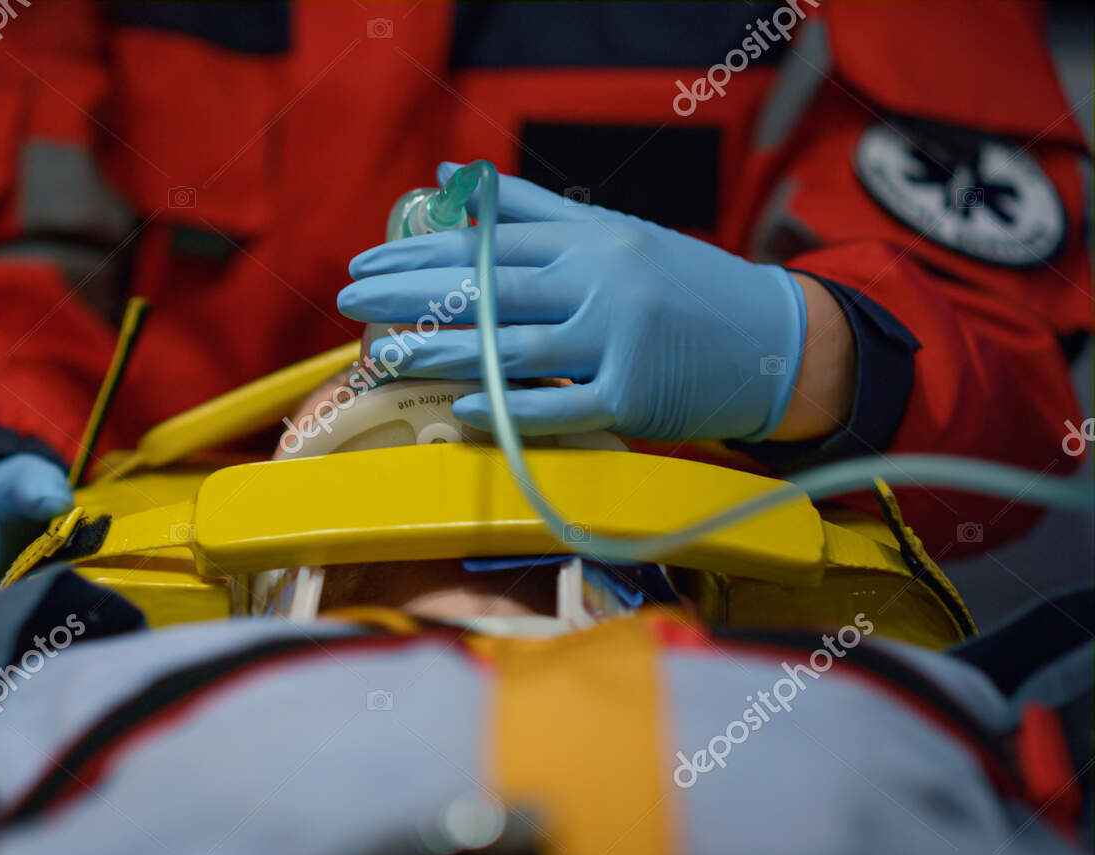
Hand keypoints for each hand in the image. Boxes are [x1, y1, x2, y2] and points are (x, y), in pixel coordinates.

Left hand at [337, 163, 809, 442]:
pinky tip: (459, 407)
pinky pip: (561, 407)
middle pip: (488, 289)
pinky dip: (510, 408)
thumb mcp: (612, 234)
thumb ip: (532, 211)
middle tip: (348, 302)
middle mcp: (600, 281)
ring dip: (442, 352)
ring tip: (382, 355)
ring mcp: (619, 340)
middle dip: (409, 296)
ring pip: (514, 348)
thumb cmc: (680, 287)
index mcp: (589, 241)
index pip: (486, 244)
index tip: (365, 265)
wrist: (774, 339)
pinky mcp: (637, 396)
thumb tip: (459, 178)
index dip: (417, 254)